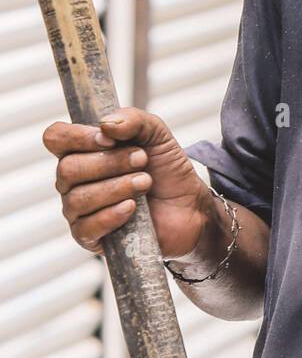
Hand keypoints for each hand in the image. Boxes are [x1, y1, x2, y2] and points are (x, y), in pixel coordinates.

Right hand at [44, 107, 210, 260]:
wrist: (189, 205)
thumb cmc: (166, 170)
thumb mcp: (157, 134)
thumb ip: (133, 119)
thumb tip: (105, 124)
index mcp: (82, 150)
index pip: (56, 138)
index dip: (78, 137)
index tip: (110, 139)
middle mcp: (73, 180)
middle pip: (67, 169)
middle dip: (110, 163)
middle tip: (142, 161)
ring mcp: (78, 210)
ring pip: (78, 198)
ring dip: (117, 187)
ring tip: (145, 183)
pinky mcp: (89, 237)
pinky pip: (86, 227)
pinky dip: (112, 215)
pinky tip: (133, 208)